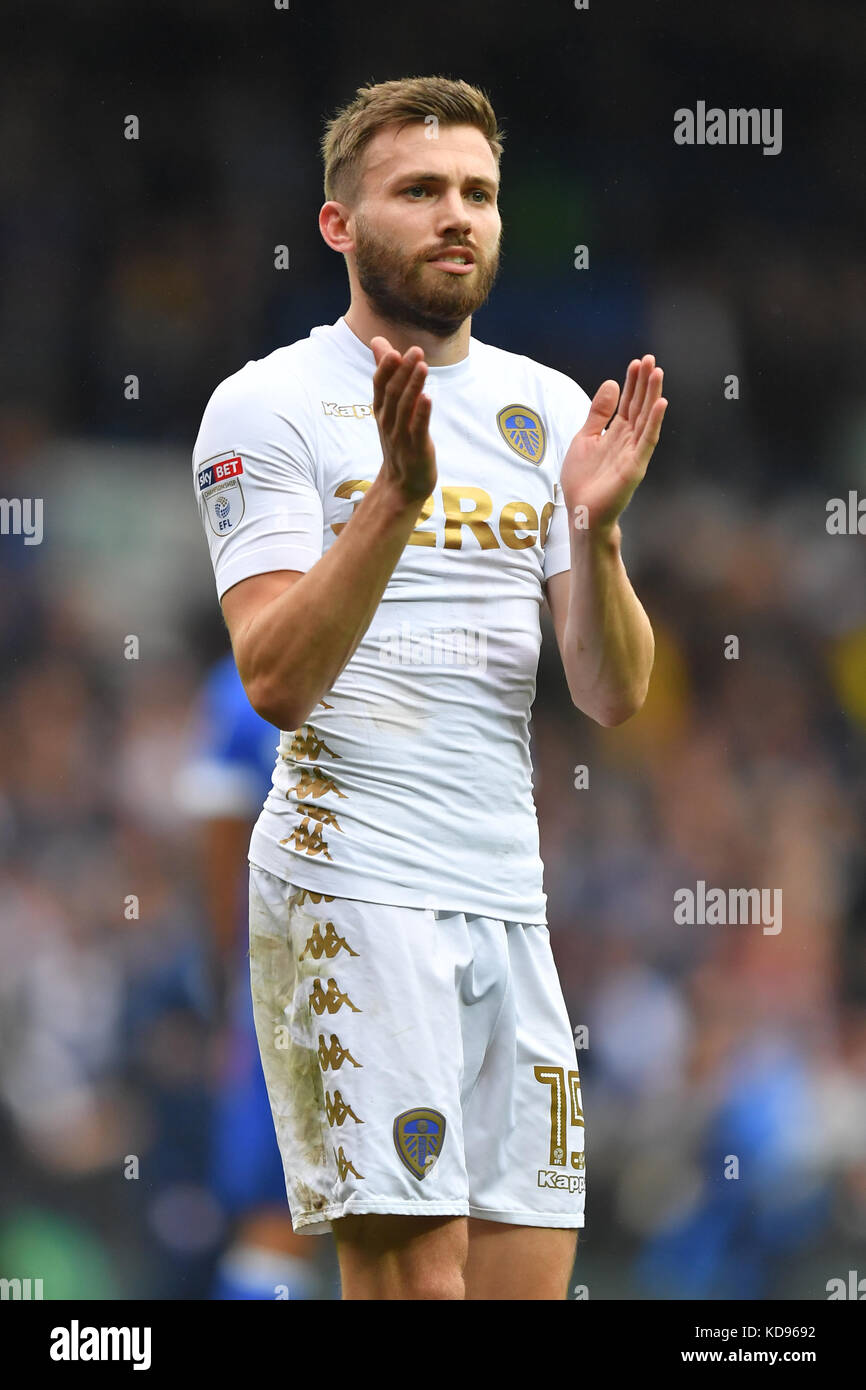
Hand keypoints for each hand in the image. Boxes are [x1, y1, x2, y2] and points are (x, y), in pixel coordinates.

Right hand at [371, 337, 437, 503]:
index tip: (393, 351)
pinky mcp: (417, 450)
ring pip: (405, 409)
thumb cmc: (398, 440)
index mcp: (382, 411)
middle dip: (404, 372)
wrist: (402, 485)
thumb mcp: (389, 406)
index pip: (379, 386)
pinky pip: (418, 429)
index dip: (385, 369)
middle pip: (393, 394)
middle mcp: (388, 422)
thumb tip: (379, 341)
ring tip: (423, 367)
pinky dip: (421, 414)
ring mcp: (401, 437)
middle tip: (416, 351)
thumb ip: (386, 373)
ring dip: (413, 387)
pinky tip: (427, 398)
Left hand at [561, 355, 666, 533]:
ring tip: (657, 373)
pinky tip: (661, 404)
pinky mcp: (635, 466)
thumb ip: (598, 414)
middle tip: (650, 359)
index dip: (632, 383)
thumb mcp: (585, 438)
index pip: (627, 402)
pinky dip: (655, 422)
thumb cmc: (583, 480)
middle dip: (644, 383)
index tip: (636, 362)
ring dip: (652, 396)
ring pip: (646, 419)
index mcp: (616, 433)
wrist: (581, 512)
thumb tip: (611, 383)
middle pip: (639, 406)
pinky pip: (647, 441)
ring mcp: (633, 453)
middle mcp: (628, 440)